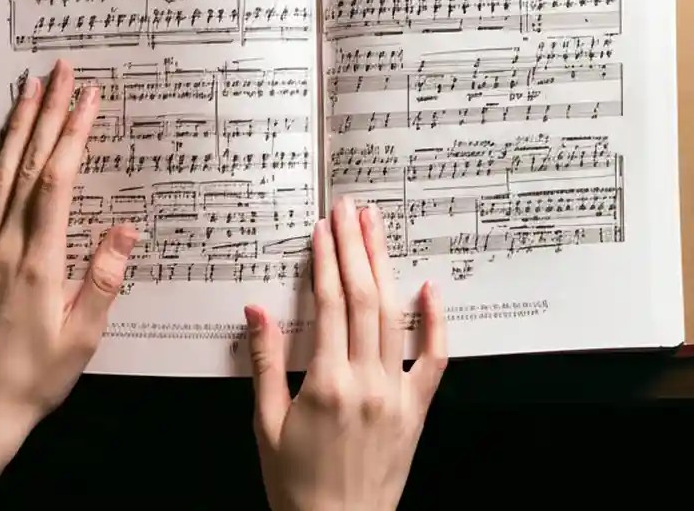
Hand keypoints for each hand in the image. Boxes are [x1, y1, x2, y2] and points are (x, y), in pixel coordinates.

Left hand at [0, 60, 136, 509]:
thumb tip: (126, 229)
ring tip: (28, 91)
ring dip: (14, 129)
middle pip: (24, 165)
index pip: (56, 181)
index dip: (71, 134)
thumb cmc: (37, 375)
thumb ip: (105, 279)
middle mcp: (4, 245)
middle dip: (44, 113)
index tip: (87, 98)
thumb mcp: (85, 335)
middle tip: (57, 72)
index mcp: (39, 261)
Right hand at [246, 197, 447, 510]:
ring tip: (378, 230)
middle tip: (351, 209)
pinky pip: (436, 358)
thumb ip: (264, 363)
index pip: (329, 305)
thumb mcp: (266, 424)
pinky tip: (430, 288)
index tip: (323, 228)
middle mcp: (367, 381)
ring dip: (387, 268)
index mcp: (326, 384)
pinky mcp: (418, 409)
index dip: (326, 261)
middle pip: (365, 299)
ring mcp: (398, 393)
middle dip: (357, 248)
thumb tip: (256, 310)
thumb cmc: (295, 484)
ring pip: (396, 317)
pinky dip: (436, 321)